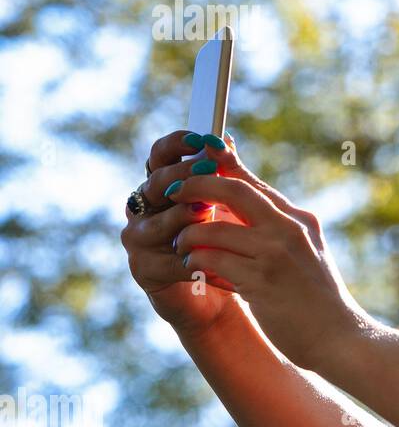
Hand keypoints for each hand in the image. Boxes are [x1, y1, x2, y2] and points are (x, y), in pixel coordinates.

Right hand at [121, 130, 240, 337]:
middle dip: (183, 176)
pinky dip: (190, 257)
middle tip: (209, 170)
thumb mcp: (231, 204)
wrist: (226, 288)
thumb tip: (224, 141)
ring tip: (205, 212)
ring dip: (181, 216)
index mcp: (163, 185)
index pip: (159, 157)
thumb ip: (225, 174)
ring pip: (156, 222)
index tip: (200, 138)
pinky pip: (166, 259)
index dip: (176, 145)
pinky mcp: (145, 269)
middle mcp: (144, 208)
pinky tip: (211, 254)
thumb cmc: (227, 239)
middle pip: (155, 184)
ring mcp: (139, 239)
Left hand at [164, 138, 373, 370]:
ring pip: (215, 227)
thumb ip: (276, 229)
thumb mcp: (303, 253)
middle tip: (174, 193)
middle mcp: (290, 229)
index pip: (252, 182)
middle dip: (196, 186)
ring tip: (182, 245)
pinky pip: (212, 259)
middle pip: (233, 189)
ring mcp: (276, 253)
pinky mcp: (261, 281)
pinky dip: (195, 261)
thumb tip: (234, 208)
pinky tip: (191, 267)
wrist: (339, 336)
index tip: (194, 168)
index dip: (219, 168)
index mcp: (300, 219)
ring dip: (188, 235)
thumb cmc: (316, 298)